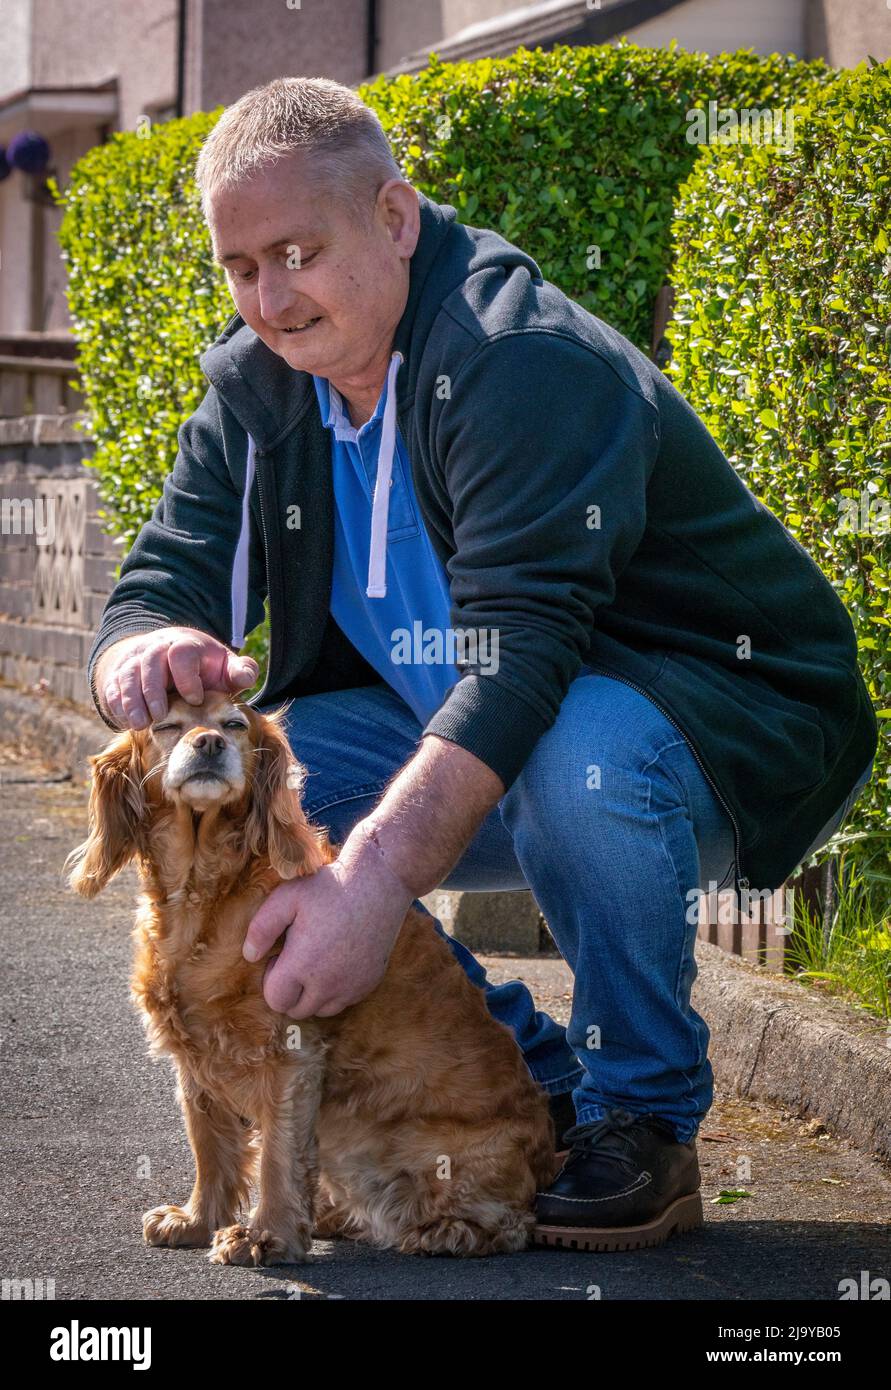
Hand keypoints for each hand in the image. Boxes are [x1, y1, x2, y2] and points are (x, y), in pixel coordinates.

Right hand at [96, 627, 258, 728]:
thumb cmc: (203, 668)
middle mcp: (157, 647)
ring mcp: (135, 659)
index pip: (181, 653)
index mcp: (186, 644)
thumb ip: (240, 672)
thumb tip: (246, 677)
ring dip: (130, 701)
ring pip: (126, 675)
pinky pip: (111, 686)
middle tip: (160, 716)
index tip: (195, 699)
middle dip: (153, 691)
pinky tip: (126, 722)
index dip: (187, 677)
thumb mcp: (224, 667)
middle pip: (149, 662)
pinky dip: (116, 705)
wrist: (168, 657)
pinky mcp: (118, 673)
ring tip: (139, 724)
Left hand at [243, 825, 414, 1018]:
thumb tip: (249, 956)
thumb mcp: (287, 898)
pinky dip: (336, 990)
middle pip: (297, 1010)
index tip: (279, 957)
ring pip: (322, 1010)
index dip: (271, 981)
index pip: (275, 1000)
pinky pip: (345, 1001)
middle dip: (290, 991)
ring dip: (313, 994)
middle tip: (296, 958)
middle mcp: (329, 984)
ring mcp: (352, 986)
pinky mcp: (370, 983)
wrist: (379, 883)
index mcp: (303, 965)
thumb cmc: (330, 888)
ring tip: (317, 961)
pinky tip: (337, 960)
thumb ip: (261, 928)